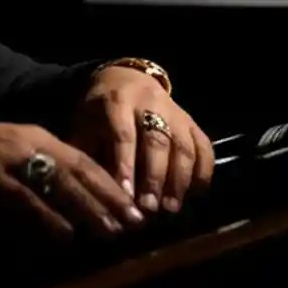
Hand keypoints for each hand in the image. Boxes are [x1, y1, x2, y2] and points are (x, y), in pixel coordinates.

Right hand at [0, 123, 145, 242]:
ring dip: (89, 210)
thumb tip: (57, 207)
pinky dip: (49, 219)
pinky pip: (28, 199)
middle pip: (79, 170)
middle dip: (109, 198)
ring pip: (60, 184)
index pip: (80, 158)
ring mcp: (7, 156)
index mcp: (28, 134)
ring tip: (111, 233)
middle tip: (135, 224)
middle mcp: (24, 140)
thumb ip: (26, 178)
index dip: (107, 182)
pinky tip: (66, 236)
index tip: (131, 205)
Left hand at [68, 66, 213, 214]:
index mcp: (117, 102)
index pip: (123, 135)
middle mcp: (150, 103)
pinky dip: (202, 171)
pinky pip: (203, 146)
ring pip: (183, 145)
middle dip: (154, 177)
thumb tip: (91, 190)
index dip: (125, 164)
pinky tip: (194, 193)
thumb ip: (88, 153)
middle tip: (150, 208)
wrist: (126, 79)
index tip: (125, 194)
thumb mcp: (84, 124)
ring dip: (179, 179)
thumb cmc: (99, 110)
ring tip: (171, 207)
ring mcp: (175, 111)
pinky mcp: (192, 121)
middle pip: (157, 141)